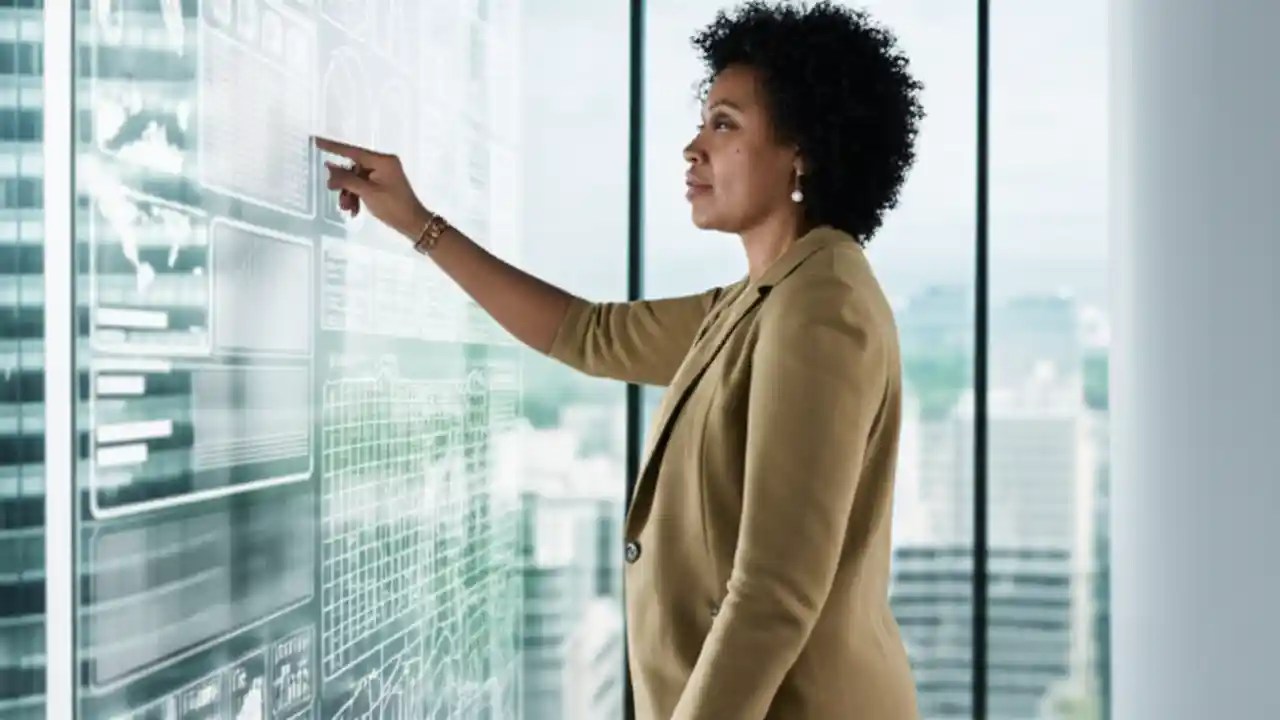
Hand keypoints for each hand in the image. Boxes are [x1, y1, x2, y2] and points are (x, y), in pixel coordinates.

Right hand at [314, 135, 430, 238]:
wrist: (413, 223)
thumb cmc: (392, 206)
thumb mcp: (367, 192)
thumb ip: (346, 179)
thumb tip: (329, 167)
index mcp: (382, 161)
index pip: (353, 151)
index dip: (333, 147)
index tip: (317, 141)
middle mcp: (384, 163)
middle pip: (354, 168)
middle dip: (344, 184)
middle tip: (335, 194)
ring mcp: (384, 174)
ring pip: (357, 180)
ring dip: (349, 193)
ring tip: (346, 208)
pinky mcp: (384, 185)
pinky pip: (364, 186)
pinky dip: (357, 196)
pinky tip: (354, 210)